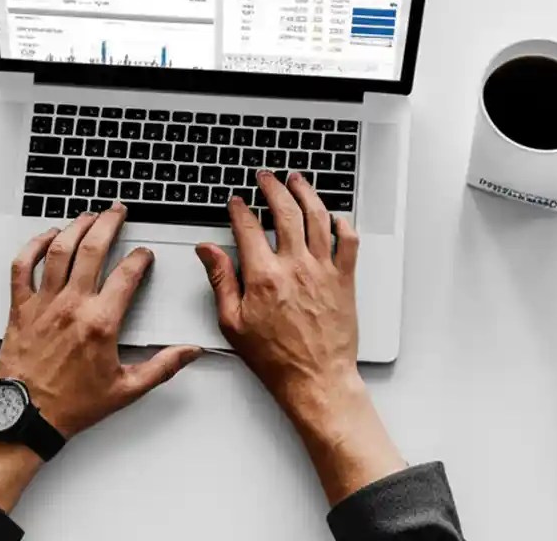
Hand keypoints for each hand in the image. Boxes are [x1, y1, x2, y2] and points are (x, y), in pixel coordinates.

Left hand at [0, 202, 201, 509]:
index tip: (144, 254)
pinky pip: (22, 267)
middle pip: (93, 249)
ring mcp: (44, 304)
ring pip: (59, 251)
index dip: (140, 259)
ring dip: (76, 227)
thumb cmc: (72, 406)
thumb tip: (190, 352)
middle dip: (109, 223)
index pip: (127, 275)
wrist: (27, 418)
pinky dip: (32, 246)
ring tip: (88, 215)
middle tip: (118, 211)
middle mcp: (72, 307)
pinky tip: (46, 237)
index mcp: (101, 323)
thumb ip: (163, 366)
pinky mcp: (21, 308)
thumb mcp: (127, 389)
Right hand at [196, 171, 404, 503]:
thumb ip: (221, 280)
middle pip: (285, 211)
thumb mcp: (232, 322)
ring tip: (297, 180)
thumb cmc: (275, 358)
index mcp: (264, 276)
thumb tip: (208, 251)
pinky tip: (335, 215)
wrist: (315, 379)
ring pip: (317, 217)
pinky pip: (348, 241)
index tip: (236, 202)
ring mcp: (323, 270)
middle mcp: (296, 267)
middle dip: (273, 187)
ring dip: (306, 193)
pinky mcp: (344, 279)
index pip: (248, 227)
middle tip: (266, 177)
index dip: (239, 209)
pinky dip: (343, 223)